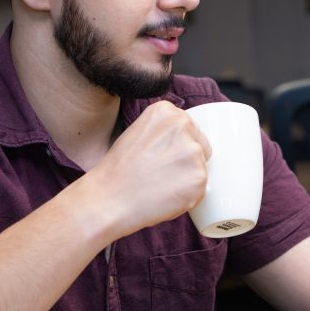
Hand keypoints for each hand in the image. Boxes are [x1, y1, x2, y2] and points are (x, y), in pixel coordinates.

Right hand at [86, 101, 211, 237]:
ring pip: (200, 168)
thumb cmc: (119, 171)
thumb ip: (165, 130)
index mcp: (167, 111)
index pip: (190, 129)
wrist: (108, 200)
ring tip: (160, 185)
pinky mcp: (199, 177)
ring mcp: (193, 151)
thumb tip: (188, 140)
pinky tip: (166, 196)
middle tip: (159, 174)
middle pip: (200, 147)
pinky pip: (201, 189)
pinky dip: (188, 197)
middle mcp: (183, 125)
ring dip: (186, 180)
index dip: (176, 148)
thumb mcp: (138, 132)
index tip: (161, 157)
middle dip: (185, 162)